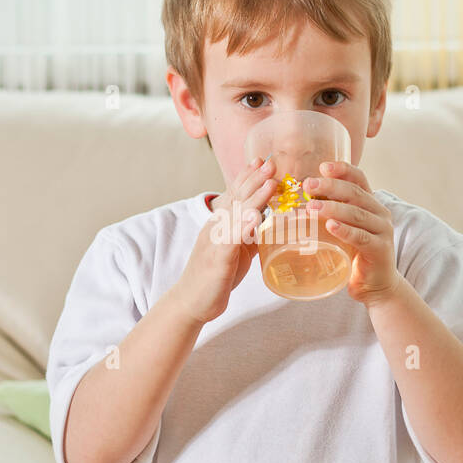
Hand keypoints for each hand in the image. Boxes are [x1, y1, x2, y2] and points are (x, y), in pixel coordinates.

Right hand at [172, 157, 277, 324]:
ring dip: (254, 197)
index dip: (247, 177)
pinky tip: (255, 217)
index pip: (234, 194)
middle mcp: (216, 227)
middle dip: (254, 179)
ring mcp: (215, 242)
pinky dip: (243, 227)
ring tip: (270, 182)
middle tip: (271, 162)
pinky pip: (231, 240)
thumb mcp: (235, 249)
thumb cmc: (215, 275)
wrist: (192, 301)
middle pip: (236, 198)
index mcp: (220, 223)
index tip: (261, 160)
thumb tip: (264, 220)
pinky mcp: (218, 259)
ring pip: (235, 215)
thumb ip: (247, 233)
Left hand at [303, 159, 400, 305]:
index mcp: (370, 204)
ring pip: (357, 214)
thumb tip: (295, 201)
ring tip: (312, 207)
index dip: (342, 169)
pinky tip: (331, 227)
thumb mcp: (343, 229)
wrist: (375, 285)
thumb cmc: (353, 254)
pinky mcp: (380, 250)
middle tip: (309, 185)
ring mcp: (382, 231)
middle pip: (355, 193)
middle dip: (331, 187)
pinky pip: (361, 237)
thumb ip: (329, 214)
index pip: (359, 179)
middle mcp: (380, 213)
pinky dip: (345, 231)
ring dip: (333, 208)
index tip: (322, 166)